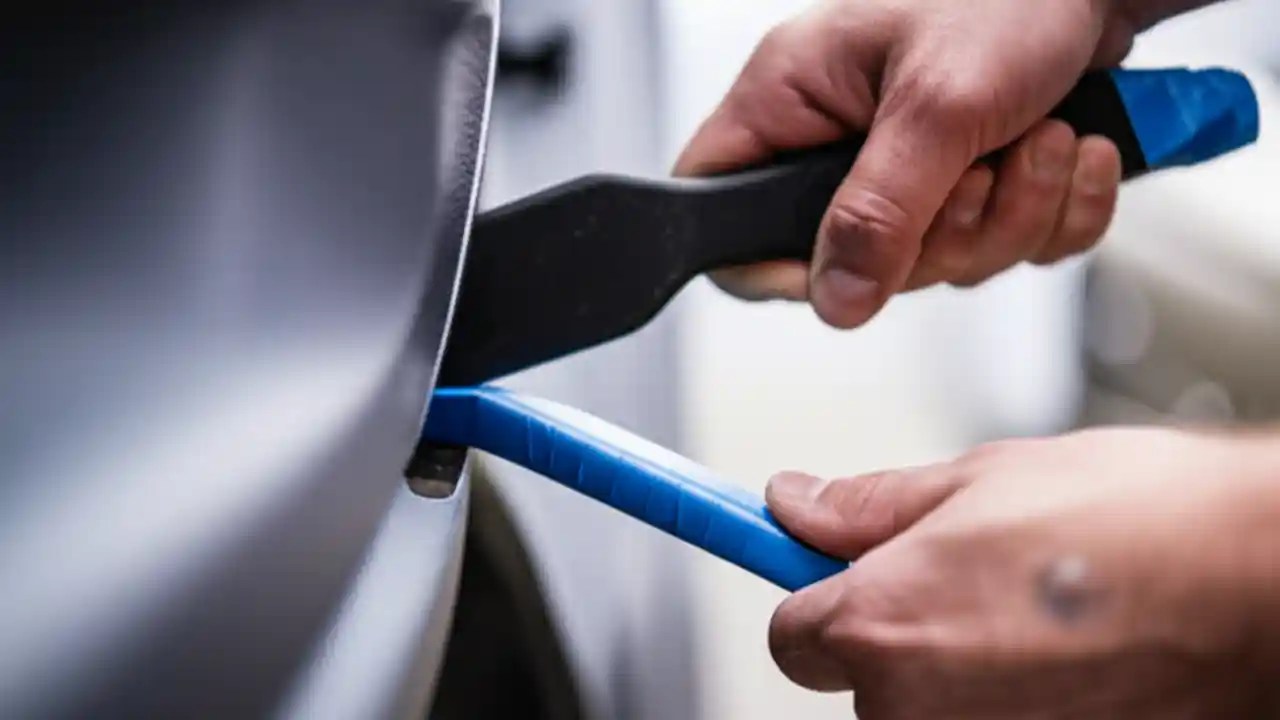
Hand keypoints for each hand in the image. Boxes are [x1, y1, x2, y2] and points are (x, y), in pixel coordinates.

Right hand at [675, 0, 1142, 326]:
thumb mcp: (938, 103)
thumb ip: (880, 212)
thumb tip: (836, 302)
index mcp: (789, 99)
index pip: (713, 203)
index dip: (764, 259)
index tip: (848, 261)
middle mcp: (834, 141)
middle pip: (847, 261)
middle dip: (944, 233)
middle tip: (981, 169)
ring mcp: (903, 171)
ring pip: (938, 263)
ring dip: (1014, 216)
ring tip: (1042, 139)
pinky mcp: (969, 186)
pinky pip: (1005, 251)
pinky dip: (1055, 212)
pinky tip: (1072, 152)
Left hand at [764, 428, 1279, 717]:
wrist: (1263, 584)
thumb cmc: (1142, 525)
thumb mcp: (980, 479)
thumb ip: (867, 506)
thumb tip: (793, 502)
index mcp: (882, 628)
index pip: (791, 634)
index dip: (821, 595)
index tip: (845, 573)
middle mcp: (914, 713)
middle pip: (860, 680)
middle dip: (897, 632)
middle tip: (972, 583)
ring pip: (923, 712)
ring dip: (958, 672)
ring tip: (1033, 615)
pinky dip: (1009, 701)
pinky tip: (1062, 656)